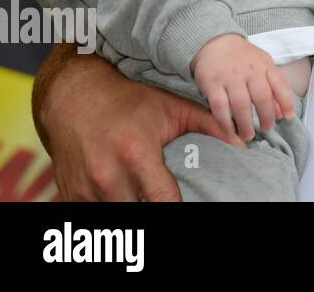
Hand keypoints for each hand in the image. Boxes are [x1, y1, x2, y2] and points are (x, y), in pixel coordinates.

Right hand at [37, 46, 246, 200]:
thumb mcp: (172, 108)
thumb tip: (242, 144)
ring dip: (132, 205)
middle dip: (154, 205)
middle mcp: (107, 175)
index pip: (163, 201)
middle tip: (165, 194)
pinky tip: (123, 193)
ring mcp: (86, 188)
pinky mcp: (70, 194)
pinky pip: (94, 213)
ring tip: (144, 192)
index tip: (191, 201)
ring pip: (117, 215)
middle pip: (140, 212)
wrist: (74, 98)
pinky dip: (110, 206)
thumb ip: (209, 125)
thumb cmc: (129, 102)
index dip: (179, 206)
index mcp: (136, 154)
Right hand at [191, 33, 294, 140]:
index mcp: (265, 66)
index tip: (288, 118)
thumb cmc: (244, 59)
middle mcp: (249, 71)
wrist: (216, 43)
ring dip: (246, 123)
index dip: (286, 102)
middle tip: (267, 129)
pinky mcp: (212, 83)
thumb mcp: (263, 67)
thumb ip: (274, 88)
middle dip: (266, 117)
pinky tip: (229, 130)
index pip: (280, 84)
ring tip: (248, 135)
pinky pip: (219, 106)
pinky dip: (225, 121)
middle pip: (262, 97)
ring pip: (241, 104)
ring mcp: (230, 77)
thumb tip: (282, 113)